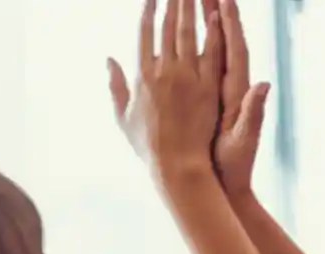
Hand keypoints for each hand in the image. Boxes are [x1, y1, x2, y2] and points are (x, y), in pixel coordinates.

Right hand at [109, 0, 223, 177]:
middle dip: (173, 1)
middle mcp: (165, 72)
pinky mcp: (208, 88)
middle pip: (170, 27)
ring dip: (191, 10)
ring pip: (190, 35)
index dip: (149, 12)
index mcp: (143, 77)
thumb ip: (116, 86)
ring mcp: (188, 79)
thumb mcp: (124, 118)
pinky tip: (215, 18)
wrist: (177, 167)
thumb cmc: (149, 147)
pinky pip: (211, 55)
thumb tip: (108, 60)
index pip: (145, 34)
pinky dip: (213, 35)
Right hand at [205, 0, 271, 194]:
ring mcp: (220, 94)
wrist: (226, 186)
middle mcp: (232, 88)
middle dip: (216, 13)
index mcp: (238, 93)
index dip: (231, 23)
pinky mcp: (209, 102)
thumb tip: (264, 84)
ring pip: (212, 51)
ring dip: (205, 24)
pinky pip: (202, 67)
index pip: (236, 49)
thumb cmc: (234, 167)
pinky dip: (196, 47)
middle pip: (225, 42)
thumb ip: (254, 112)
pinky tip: (184, 33)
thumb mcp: (244, 140)